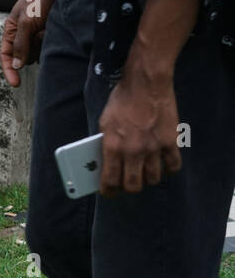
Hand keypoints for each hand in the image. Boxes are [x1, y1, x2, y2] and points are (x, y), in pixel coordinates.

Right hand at [0, 0, 61, 85]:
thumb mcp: (27, 22)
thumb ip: (20, 44)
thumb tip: (16, 65)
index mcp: (11, 29)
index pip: (5, 54)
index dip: (8, 70)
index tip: (16, 83)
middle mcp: (22, 32)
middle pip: (21, 55)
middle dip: (29, 57)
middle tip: (39, 51)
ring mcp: (36, 32)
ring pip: (37, 51)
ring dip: (42, 49)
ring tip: (47, 33)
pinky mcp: (48, 31)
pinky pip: (48, 45)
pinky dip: (50, 43)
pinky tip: (54, 33)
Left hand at [97, 56, 181, 195]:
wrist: (145, 85)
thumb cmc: (121, 101)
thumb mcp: (104, 122)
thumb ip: (105, 143)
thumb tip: (105, 162)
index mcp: (113, 145)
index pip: (110, 179)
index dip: (108, 191)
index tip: (107, 193)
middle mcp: (134, 151)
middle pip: (133, 185)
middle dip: (128, 188)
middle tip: (126, 185)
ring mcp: (154, 148)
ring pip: (153, 179)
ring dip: (147, 179)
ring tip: (143, 174)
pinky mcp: (171, 142)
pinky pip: (173, 166)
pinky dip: (168, 170)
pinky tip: (163, 167)